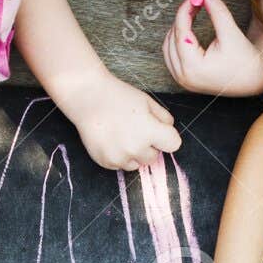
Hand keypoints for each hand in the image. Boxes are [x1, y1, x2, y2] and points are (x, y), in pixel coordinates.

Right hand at [62, 72, 180, 171]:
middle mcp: (136, 148)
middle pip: (154, 157)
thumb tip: (169, 131)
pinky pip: (121, 166)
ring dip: (134, 154)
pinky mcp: (106, 162)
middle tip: (136, 130)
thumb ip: (164, 118)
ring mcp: (120, 158)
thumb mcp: (147, 101)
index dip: (168, 137)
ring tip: (122, 135)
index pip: (174, 144)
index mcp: (150, 131)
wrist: (88, 98)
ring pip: (137, 164)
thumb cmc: (119, 97)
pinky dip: (119, 156)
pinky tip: (112, 140)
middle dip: (149, 146)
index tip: (160, 131)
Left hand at [163, 0, 262, 96]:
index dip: (185, 11)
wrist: (252, 80)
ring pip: (168, 48)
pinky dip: (177, 41)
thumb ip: (218, 12)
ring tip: (192, 14)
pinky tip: (188, 28)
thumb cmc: (245, 61)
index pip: (181, 33)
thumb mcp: (231, 33)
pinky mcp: (184, 80)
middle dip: (182, 18)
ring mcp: (182, 80)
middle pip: (172, 39)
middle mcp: (184, 77)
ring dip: (177, 29)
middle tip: (195, 2)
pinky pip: (171, 57)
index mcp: (194, 67)